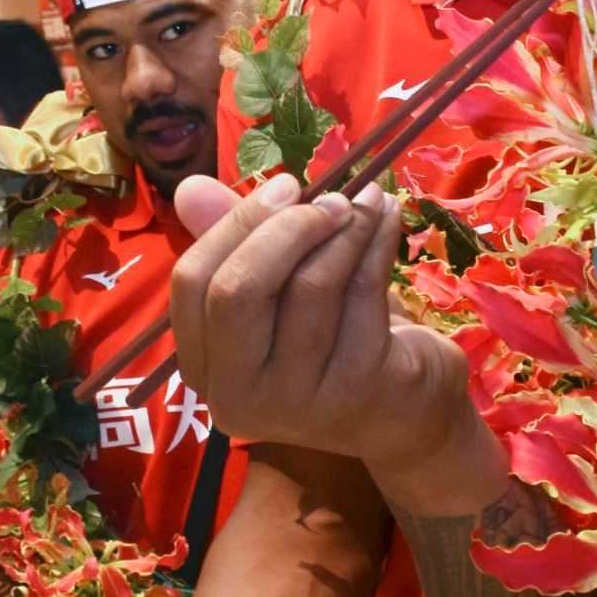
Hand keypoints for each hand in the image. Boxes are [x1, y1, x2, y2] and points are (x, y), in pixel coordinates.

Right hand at [169, 176, 471, 472]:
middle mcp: (238, 398)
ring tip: (367, 202)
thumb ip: (234, 243)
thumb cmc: (334, 342)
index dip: (236, 224)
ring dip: (345, 227)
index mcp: (205, 371)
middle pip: (238, 290)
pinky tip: (387, 218)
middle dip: (287, 227)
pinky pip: (362, 292)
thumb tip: (188, 188)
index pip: (192, 284)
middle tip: (331, 199)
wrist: (408, 410)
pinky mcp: (358, 389)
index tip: (286, 187)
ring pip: (310, 285)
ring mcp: (298, 402)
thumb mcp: (280, 291)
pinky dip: (377, 241)